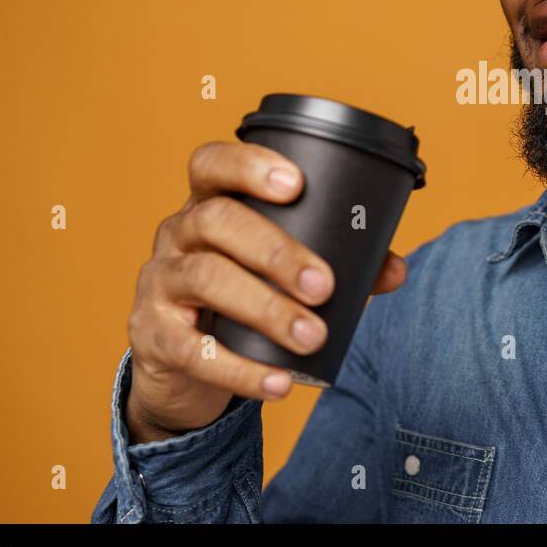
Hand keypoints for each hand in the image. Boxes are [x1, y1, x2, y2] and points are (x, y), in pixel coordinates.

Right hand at [123, 140, 407, 443]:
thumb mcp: (276, 274)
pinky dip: (241, 369)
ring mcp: (158, 282)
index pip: (211, 164)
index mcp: (209, 204)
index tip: (296, 184)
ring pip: (205, 278)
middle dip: (276, 251)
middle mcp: (177, 233)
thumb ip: (337, 264)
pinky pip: (192, 349)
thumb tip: (395, 268)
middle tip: (323, 286)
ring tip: (312, 336)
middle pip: (217, 222)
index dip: (248, 165)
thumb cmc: (239, 298)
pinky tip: (279, 382)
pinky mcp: (152, 336)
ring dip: (266, 308)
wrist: (181, 367)